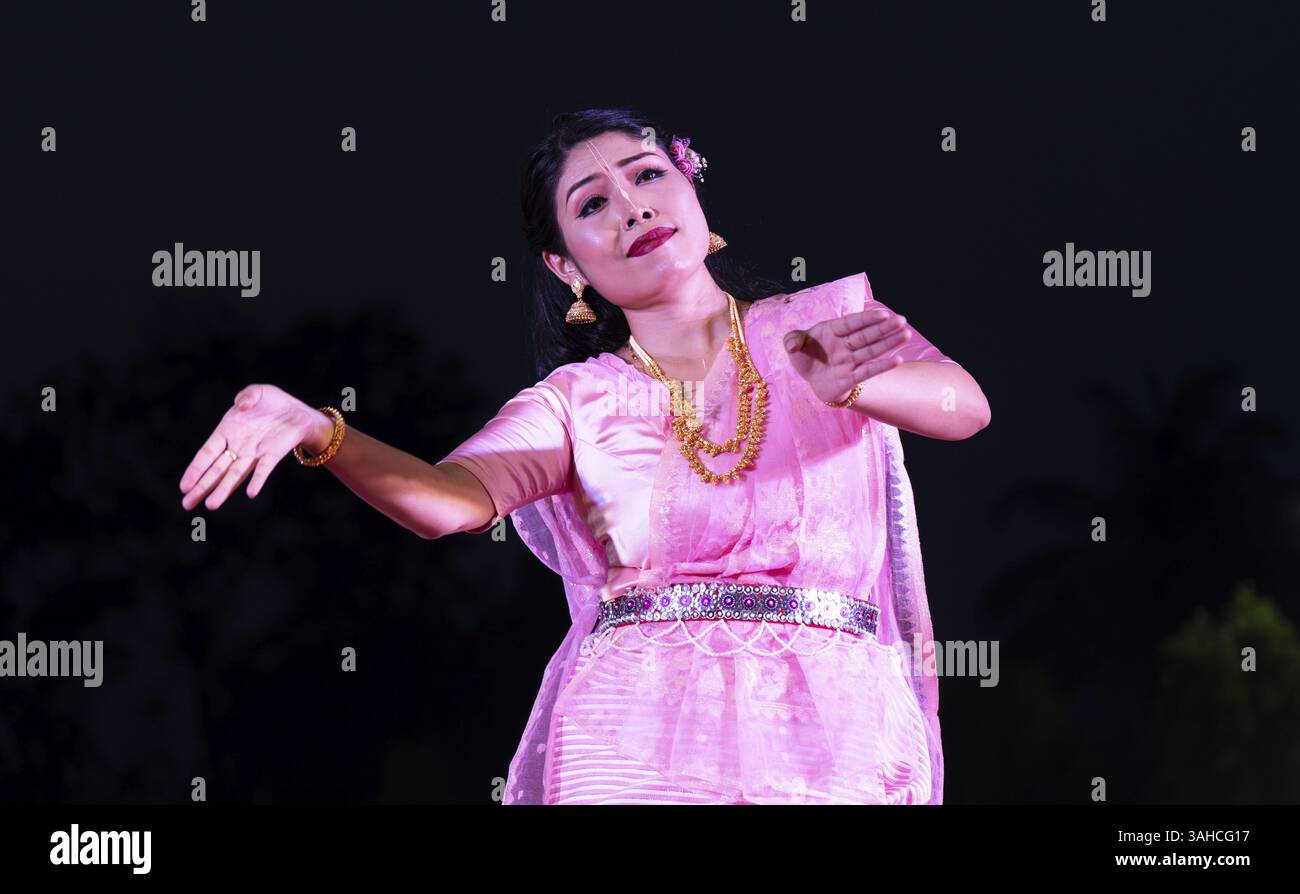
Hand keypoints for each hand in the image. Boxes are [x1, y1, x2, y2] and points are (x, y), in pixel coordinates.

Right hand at [179, 383, 327, 510]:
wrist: (298, 412)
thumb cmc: (272, 402)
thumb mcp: (257, 392)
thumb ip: (247, 396)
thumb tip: (240, 406)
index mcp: (226, 432)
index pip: (206, 454)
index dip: (195, 469)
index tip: (183, 486)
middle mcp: (237, 447)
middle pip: (216, 470)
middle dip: (201, 487)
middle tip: (187, 504)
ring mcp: (254, 453)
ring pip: (235, 474)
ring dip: (224, 489)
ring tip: (211, 505)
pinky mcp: (273, 454)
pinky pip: (263, 469)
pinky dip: (257, 480)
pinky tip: (251, 492)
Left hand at [783, 308, 912, 403]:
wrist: (811, 380)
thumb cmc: (805, 357)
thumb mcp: (794, 347)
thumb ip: (793, 341)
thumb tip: (791, 344)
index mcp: (832, 332)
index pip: (852, 323)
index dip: (867, 318)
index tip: (885, 313)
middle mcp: (845, 345)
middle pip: (866, 335)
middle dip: (884, 328)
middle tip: (902, 320)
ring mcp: (850, 361)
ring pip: (871, 350)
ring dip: (889, 343)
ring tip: (906, 334)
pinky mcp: (851, 378)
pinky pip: (868, 372)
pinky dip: (881, 366)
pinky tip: (897, 360)